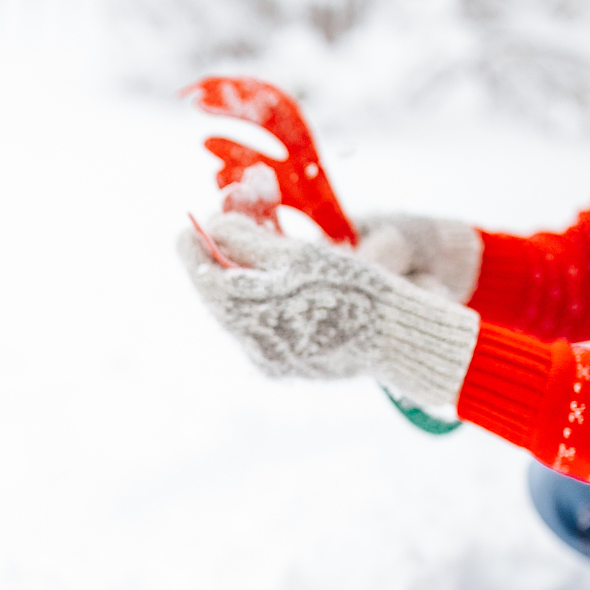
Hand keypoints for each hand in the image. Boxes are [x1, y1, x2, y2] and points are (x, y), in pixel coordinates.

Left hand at [177, 214, 479, 406]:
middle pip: (223, 295)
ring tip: (251, 239)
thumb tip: (212, 229)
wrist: (402, 338)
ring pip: (241, 308)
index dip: (195, 249)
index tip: (188, 225)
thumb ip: (249, 241)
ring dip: (243, 271)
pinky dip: (261, 294)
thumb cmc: (357, 290)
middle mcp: (257, 349)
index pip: (208, 281)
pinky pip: (261, 323)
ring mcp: (273, 360)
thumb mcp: (301, 256)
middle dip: (223, 255)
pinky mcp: (289, 364)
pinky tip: (271, 271)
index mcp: (256, 322)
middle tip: (221, 225)